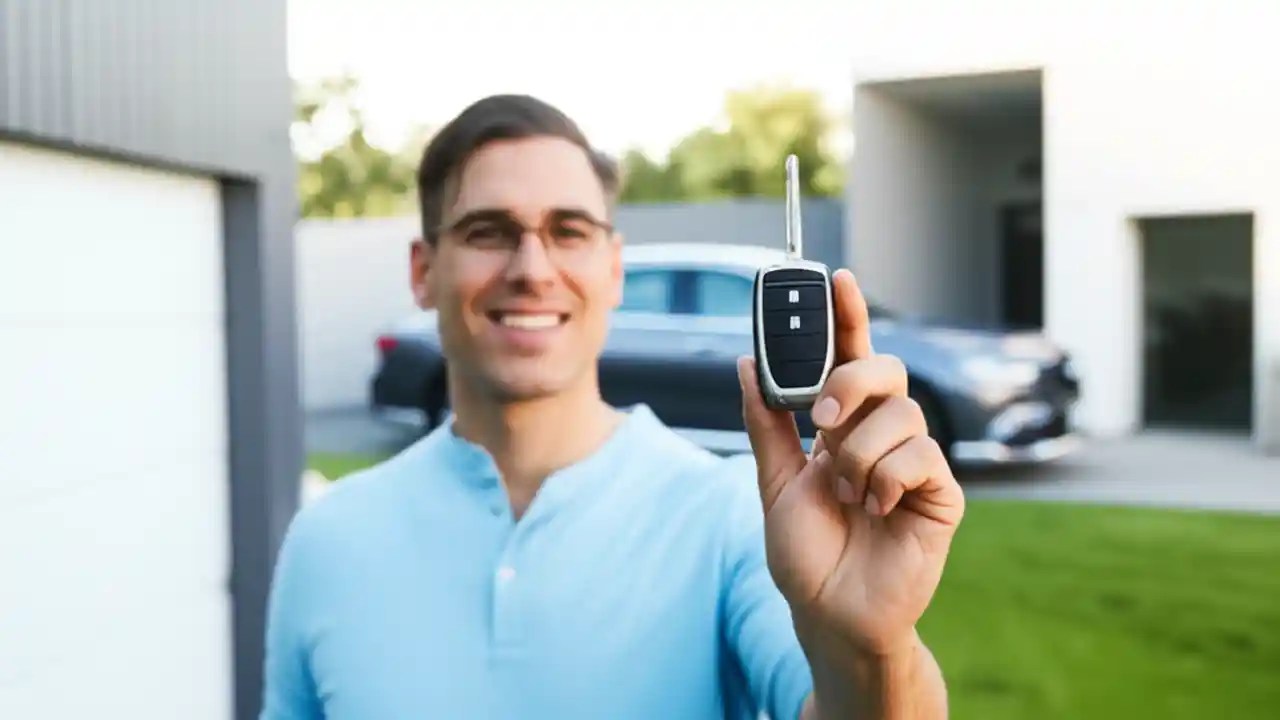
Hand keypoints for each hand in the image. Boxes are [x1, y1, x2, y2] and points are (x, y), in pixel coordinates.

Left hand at [737, 268, 963, 658]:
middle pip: (884, 369)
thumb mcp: (774, 482)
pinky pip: (920, 455)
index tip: (834, 276)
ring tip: (847, 493)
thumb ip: (765, 423)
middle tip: (820, 417)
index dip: (846, 315)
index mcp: (843, 426)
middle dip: (850, 379)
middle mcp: (882, 435)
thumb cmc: (806, 554)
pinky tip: (876, 507)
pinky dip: (887, 478)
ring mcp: (913, 462)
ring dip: (858, 452)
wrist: (829, 615)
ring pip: (901, 413)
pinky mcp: (939, 493)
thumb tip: (745, 363)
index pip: (849, 356)